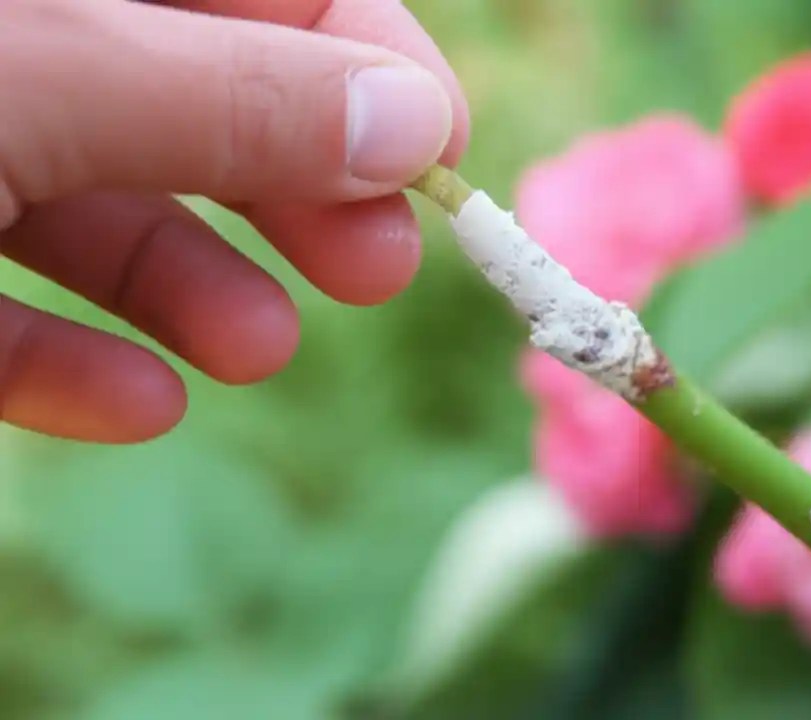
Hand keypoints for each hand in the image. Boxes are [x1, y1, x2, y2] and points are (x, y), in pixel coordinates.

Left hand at [0, 0, 467, 442]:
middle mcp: (8, 48)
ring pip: (88, 204)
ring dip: (194, 286)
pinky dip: (69, 356)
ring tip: (256, 350)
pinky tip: (136, 403)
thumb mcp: (35, 83)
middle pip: (189, 94)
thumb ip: (221, 98)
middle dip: (296, 186)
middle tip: (378, 271)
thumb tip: (414, 121)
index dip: (369, 54)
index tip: (445, 157)